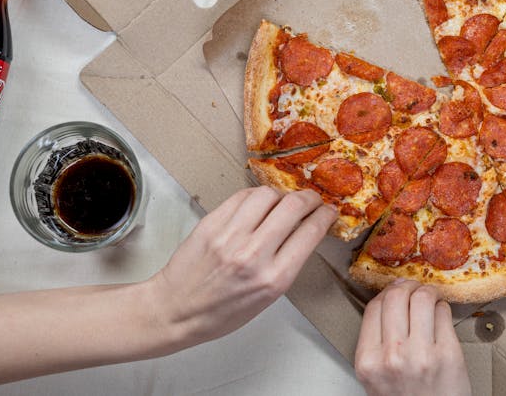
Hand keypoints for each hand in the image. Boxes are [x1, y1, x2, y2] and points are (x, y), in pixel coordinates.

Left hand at [144, 187, 336, 349]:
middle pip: (293, 206)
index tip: (329, 212)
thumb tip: (306, 229)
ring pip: (267, 194)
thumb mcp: (268, 297)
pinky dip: (256, 196)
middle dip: (310, 198)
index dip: (325, 215)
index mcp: (274, 278)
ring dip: (281, 195)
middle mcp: (253, 254)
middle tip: (312, 201)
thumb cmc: (222, 311)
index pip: (311, 231)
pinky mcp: (211, 224)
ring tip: (282, 202)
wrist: (176, 310)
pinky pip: (241, 196)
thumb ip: (288, 262)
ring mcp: (230, 236)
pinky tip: (258, 204)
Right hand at [355, 279, 471, 395]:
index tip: (395, 291)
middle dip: (407, 286)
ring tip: (430, 299)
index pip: (374, 307)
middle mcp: (392, 356)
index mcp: (369, 361)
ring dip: (428, 292)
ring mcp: (421, 354)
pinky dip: (443, 307)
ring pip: (422, 297)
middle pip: (396, 296)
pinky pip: (444, 312)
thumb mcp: (376, 378)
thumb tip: (388, 303)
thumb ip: (376, 344)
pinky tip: (441, 314)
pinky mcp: (448, 353)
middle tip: (415, 288)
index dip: (387, 293)